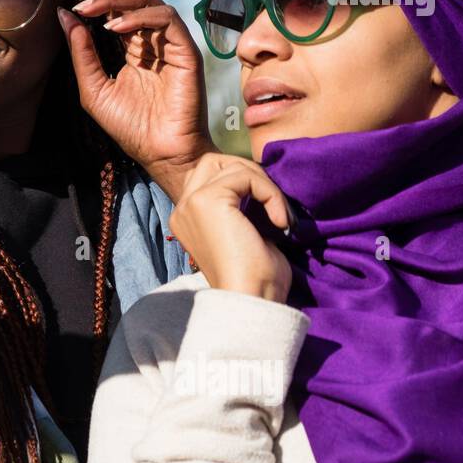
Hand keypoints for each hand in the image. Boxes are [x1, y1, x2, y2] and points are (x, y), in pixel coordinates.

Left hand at [55, 0, 214, 200]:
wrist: (161, 154)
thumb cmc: (131, 127)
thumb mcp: (94, 88)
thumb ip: (82, 53)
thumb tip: (65, 15)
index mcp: (129, 46)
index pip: (110, 8)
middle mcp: (150, 38)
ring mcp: (169, 42)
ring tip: (88, 9)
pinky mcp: (185, 49)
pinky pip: (166, 18)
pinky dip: (139, 17)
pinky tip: (114, 27)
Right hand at [167, 154, 292, 302]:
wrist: (252, 300)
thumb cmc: (255, 277)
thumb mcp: (244, 233)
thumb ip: (241, 205)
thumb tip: (260, 179)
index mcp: (186, 218)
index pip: (211, 176)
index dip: (244, 183)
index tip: (269, 212)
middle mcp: (182, 209)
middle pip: (214, 162)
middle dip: (250, 175)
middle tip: (274, 205)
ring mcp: (191, 203)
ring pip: (232, 166)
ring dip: (264, 185)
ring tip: (279, 216)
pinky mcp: (208, 201)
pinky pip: (245, 176)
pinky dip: (270, 194)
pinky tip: (280, 222)